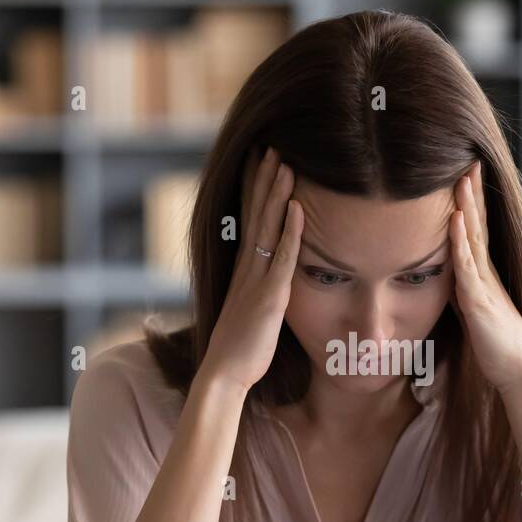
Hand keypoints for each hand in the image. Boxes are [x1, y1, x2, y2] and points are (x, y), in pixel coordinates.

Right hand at [198, 146, 302, 393]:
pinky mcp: (270, 296)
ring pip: (267, 228)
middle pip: (255, 214)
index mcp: (243, 271)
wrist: (224, 374)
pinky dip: (290, 232)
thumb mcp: (251, 315)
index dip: (254, 191)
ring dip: (275, 194)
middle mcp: (246, 269)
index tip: (259, 163)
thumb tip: (270, 288)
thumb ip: (261, 296)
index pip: (249, 221)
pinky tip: (297, 209)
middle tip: (269, 146)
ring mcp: (256, 280)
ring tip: (283, 162)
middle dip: (262, 180)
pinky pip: (282, 258)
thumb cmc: (240, 352)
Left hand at [448, 160, 521, 395]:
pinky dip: (459, 241)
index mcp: (484, 274)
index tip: (467, 173)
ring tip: (463, 177)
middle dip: (472, 192)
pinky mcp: (478, 301)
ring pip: (473, 238)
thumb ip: (463, 290)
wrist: (518, 370)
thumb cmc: (496, 344)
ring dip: (467, 206)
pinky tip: (455, 220)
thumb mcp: (474, 310)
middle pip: (478, 224)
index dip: (472, 202)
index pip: (476, 230)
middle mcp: (486, 273)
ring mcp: (484, 284)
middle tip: (470, 159)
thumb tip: (448, 276)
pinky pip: (467, 266)